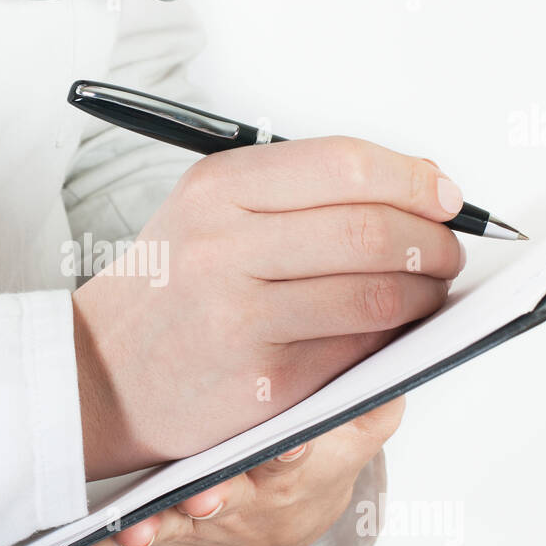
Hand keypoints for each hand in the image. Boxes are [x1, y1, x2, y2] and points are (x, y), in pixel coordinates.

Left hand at [56, 397, 403, 545]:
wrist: (298, 499)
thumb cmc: (323, 430)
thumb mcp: (363, 409)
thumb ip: (371, 373)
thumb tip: (393, 316)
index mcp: (316, 456)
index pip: (314, 449)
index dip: (305, 448)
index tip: (292, 444)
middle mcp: (267, 492)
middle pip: (248, 495)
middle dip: (227, 495)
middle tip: (207, 494)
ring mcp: (221, 513)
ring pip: (189, 524)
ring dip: (163, 526)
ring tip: (134, 529)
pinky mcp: (180, 525)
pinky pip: (141, 533)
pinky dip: (108, 542)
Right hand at [74, 136, 462, 478]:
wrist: (96, 375)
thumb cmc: (166, 289)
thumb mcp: (208, 213)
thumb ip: (299, 195)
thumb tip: (417, 189)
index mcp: (217, 188)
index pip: (345, 165)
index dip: (413, 179)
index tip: (445, 196)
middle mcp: (224, 245)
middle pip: (372, 228)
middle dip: (434, 240)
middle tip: (449, 250)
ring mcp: (242, 316)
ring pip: (377, 293)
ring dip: (426, 293)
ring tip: (429, 292)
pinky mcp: (262, 381)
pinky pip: (358, 352)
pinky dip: (393, 340)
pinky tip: (392, 332)